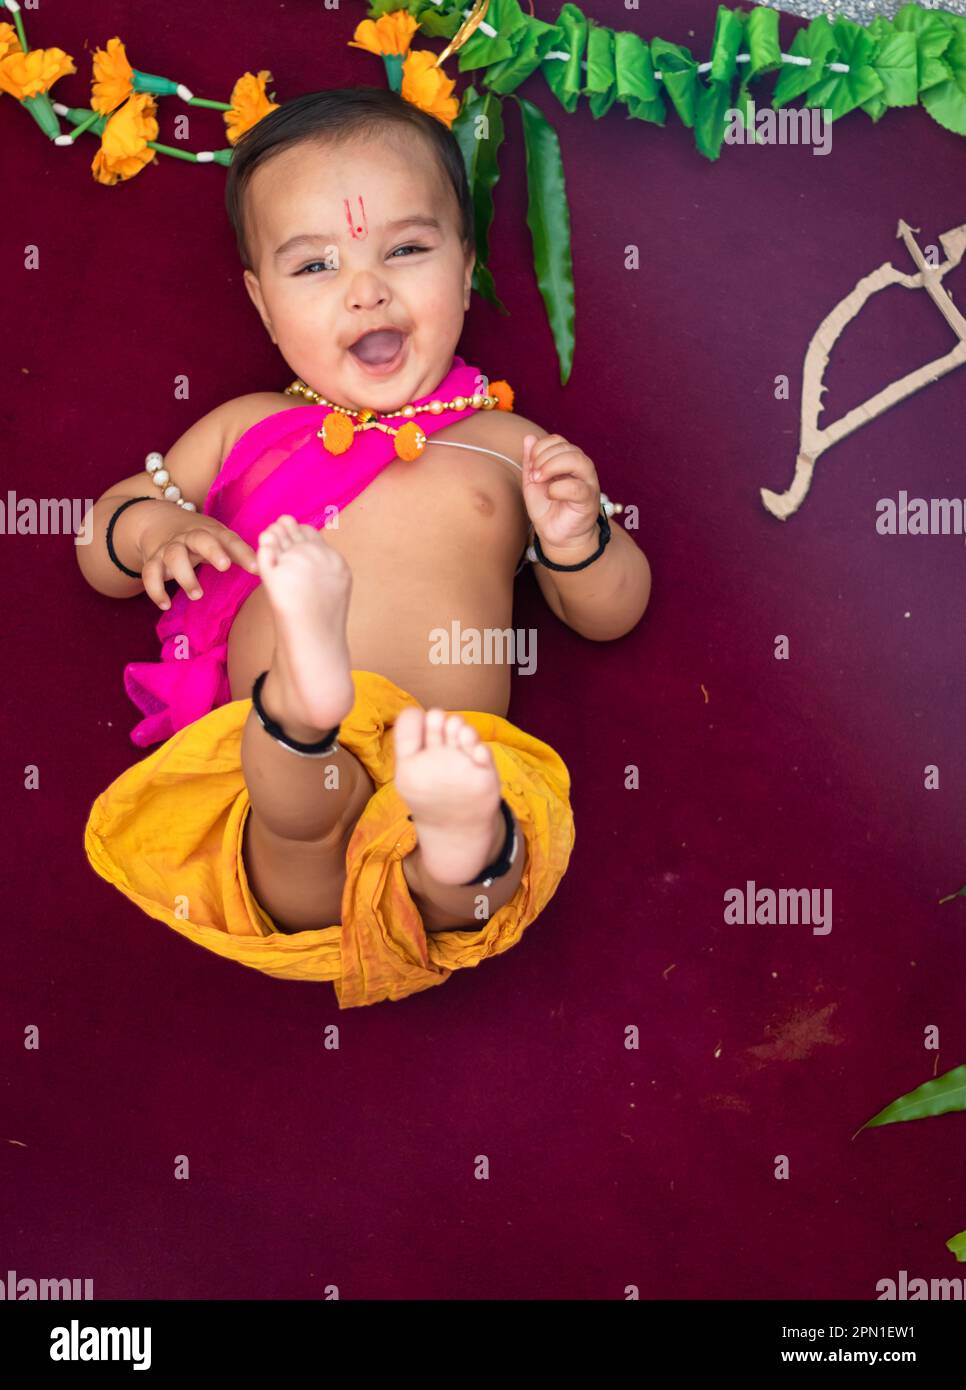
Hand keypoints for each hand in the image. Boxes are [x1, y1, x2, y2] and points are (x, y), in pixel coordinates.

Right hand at [138, 506, 257, 609]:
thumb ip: (239, 553)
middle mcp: (190, 537)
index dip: (242, 552)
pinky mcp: (153, 559)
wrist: (159, 522)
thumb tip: (267, 570)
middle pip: (200, 539)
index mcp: (211, 532)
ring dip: (185, 575)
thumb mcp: (219, 540)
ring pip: (174, 556)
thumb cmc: (201, 538)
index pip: (229, 539)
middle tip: (224, 566)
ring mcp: (170, 547)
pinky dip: (156, 589)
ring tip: (197, 595)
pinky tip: (165, 605)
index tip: (256, 568)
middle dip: (213, 551)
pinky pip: (150, 572)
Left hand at [521, 433, 601, 556]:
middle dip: (544, 457)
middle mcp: (581, 468)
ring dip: (552, 466)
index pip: (557, 440)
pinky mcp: (589, 500)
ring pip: (577, 460)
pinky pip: (577, 487)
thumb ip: (530, 460)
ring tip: (539, 480)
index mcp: (568, 460)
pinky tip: (550, 494)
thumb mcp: (532, 482)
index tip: (530, 465)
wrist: (556, 535)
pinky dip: (558, 488)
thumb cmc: (547, 508)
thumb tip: (529, 437)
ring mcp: (588, 482)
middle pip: (567, 447)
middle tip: (534, 475)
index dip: (540, 447)